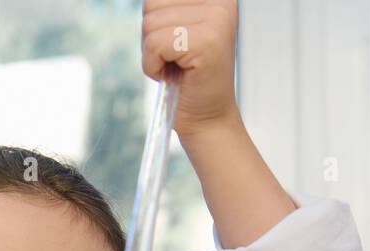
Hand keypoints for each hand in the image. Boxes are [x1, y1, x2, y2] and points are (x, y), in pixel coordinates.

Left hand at [141, 0, 241, 139]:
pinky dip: (153, 66)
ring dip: (153, 53)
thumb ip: (166, 9)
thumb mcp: (175, 32)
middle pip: (151, 4)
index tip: (177, 46)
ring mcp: (216, 20)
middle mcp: (221, 2)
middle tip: (175, 60)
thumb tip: (149, 1)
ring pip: (150, 23)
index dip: (155, 24)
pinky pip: (154, 44)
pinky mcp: (206, 41)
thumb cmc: (189, 81)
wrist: (207, 119)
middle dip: (152, 37)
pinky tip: (173, 76)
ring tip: (176, 67)